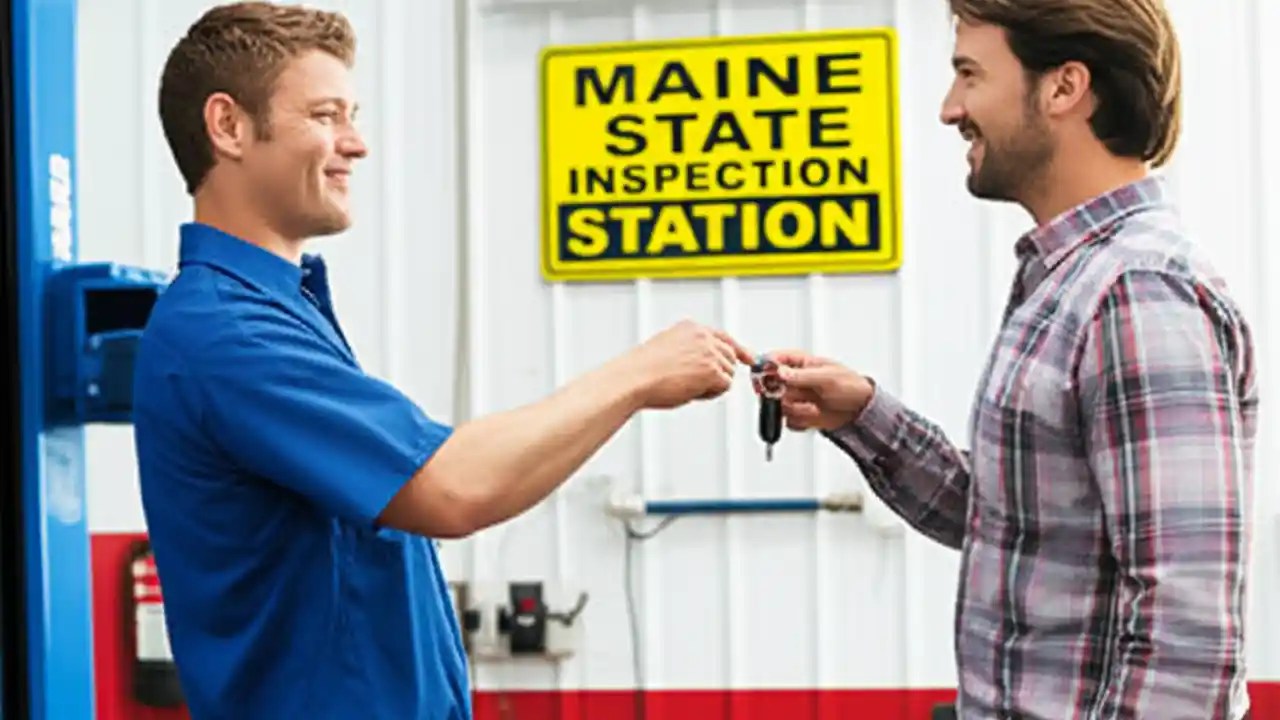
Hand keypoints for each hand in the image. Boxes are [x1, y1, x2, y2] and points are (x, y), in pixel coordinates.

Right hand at [625, 320, 754, 409]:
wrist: (634, 378)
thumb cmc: (642, 369)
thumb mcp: (668, 348)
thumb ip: (690, 350)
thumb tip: (702, 365)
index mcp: (691, 328)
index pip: (724, 337)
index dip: (738, 350)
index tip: (748, 358)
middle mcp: (703, 336)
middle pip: (730, 356)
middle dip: (720, 372)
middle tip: (699, 385)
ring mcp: (709, 352)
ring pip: (728, 373)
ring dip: (713, 384)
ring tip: (687, 387)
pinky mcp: (712, 371)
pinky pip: (724, 386)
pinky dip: (711, 393)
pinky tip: (692, 392)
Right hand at [764, 350, 873, 430]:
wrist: (860, 410)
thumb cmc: (849, 385)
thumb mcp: (827, 378)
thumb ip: (802, 375)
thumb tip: (781, 371)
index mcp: (799, 362)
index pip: (772, 360)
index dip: (763, 369)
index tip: (763, 378)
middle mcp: (793, 380)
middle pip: (769, 386)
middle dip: (779, 395)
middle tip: (791, 397)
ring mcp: (795, 397)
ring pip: (779, 406)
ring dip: (796, 409)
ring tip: (814, 406)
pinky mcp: (798, 414)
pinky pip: (788, 421)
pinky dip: (801, 421)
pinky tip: (814, 415)